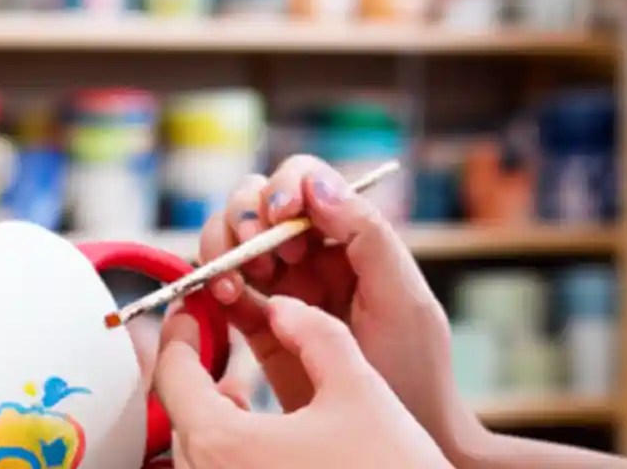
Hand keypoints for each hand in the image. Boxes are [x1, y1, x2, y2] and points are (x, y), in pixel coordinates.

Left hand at [154, 296, 452, 468]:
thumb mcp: (360, 391)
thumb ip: (316, 335)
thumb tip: (285, 310)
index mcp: (222, 444)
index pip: (172, 375)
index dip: (180, 334)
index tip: (190, 313)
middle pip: (180, 416)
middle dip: (194, 374)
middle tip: (211, 341)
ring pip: (196, 453)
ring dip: (209, 416)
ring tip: (237, 390)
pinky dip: (225, 452)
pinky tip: (259, 440)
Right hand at [203, 155, 482, 459]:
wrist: (396, 443)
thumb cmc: (415, 372)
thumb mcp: (402, 298)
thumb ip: (366, 236)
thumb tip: (318, 185)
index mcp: (348, 236)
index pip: (305, 182)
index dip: (285, 188)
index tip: (284, 217)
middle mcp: (309, 253)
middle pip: (256, 201)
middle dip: (246, 216)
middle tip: (261, 254)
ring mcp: (279, 286)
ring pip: (230, 239)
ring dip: (223, 248)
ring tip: (237, 282)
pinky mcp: (256, 325)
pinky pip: (220, 292)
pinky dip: (210, 287)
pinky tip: (226, 300)